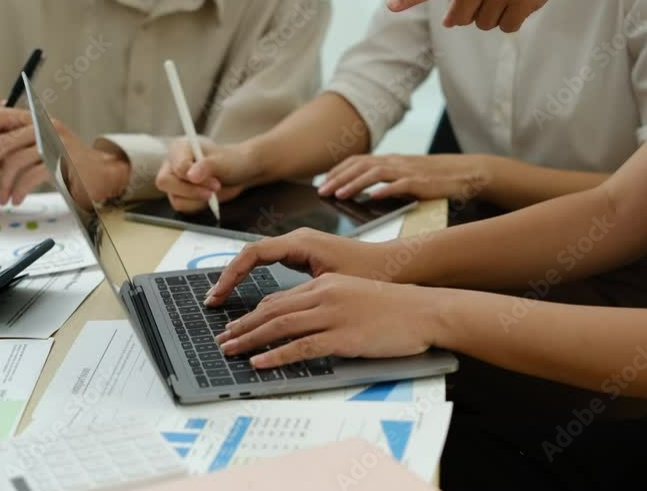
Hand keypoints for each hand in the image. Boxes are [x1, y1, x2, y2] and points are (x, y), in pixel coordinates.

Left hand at [0, 108, 129, 204]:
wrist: (103, 174)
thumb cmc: (70, 164)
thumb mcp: (42, 146)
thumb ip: (19, 144)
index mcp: (37, 120)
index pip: (1, 115)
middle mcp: (46, 127)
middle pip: (4, 142)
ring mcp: (56, 144)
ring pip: (16, 160)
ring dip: (2, 183)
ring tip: (0, 198)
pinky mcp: (63, 163)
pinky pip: (31, 176)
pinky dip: (19, 190)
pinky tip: (15, 199)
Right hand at [155, 139, 257, 212]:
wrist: (239, 173)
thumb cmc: (231, 161)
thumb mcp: (223, 161)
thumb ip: (207, 166)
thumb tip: (191, 176)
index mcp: (179, 148)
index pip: (177, 167)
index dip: (195, 178)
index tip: (215, 182)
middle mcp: (171, 164)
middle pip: (165, 182)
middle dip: (191, 191)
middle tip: (213, 190)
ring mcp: (173, 181)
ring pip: (175, 198)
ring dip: (198, 199)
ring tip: (215, 192)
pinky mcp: (178, 195)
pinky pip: (182, 207)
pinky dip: (198, 205)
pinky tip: (210, 197)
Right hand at [205, 228, 387, 305]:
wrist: (398, 265)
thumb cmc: (372, 272)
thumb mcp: (334, 285)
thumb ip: (302, 294)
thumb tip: (272, 308)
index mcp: (301, 242)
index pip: (252, 253)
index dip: (231, 275)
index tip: (218, 296)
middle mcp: (297, 241)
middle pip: (250, 256)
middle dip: (229, 278)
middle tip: (213, 302)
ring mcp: (300, 247)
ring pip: (259, 260)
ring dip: (240, 278)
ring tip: (223, 301)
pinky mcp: (305, 257)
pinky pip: (271, 265)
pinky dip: (255, 279)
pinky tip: (248, 297)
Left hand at [215, 274, 440, 368]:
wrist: (424, 311)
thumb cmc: (394, 307)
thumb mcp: (354, 296)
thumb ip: (327, 303)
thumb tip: (301, 321)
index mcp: (326, 284)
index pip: (280, 298)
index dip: (253, 313)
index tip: (237, 325)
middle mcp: (324, 295)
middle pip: (272, 310)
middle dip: (243, 326)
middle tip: (222, 339)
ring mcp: (332, 315)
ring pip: (279, 327)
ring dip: (249, 340)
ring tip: (230, 351)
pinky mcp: (342, 336)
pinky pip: (300, 347)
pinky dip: (276, 355)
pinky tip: (259, 362)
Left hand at [318, 154, 491, 200]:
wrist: (468, 173)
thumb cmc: (437, 178)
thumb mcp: (408, 176)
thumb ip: (388, 180)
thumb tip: (364, 192)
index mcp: (392, 160)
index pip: (358, 161)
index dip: (338, 170)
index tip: (323, 182)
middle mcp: (397, 162)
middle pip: (361, 166)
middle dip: (339, 178)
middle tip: (322, 191)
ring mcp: (409, 171)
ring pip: (375, 173)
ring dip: (355, 184)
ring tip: (339, 195)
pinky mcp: (423, 183)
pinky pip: (401, 185)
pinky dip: (385, 190)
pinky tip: (372, 198)